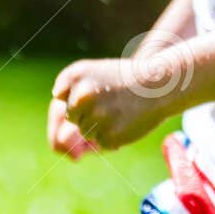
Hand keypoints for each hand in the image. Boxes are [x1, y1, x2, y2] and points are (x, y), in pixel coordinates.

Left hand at [47, 57, 179, 157]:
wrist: (159, 86)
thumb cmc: (123, 78)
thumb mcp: (91, 71)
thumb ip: (67, 83)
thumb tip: (55, 101)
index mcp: (76, 77)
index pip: (61, 98)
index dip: (80, 96)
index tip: (98, 88)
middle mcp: (82, 97)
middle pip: (73, 117)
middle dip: (88, 112)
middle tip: (110, 101)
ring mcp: (96, 118)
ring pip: (86, 132)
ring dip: (100, 125)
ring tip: (120, 110)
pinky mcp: (108, 136)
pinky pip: (101, 142)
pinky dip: (113, 136)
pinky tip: (126, 121)